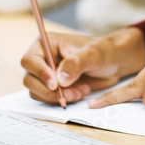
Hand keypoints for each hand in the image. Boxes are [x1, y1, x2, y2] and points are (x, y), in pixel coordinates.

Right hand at [21, 27, 144, 104]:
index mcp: (46, 44)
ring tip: (78, 92)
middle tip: (70, 93)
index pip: (30, 60)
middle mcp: (43, 59)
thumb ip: (76, 63)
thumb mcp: (92, 54)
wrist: (113, 62)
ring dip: (57, 97)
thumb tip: (60, 79)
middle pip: (30, 80)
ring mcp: (47, 74)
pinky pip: (48, 99)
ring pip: (37, 92)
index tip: (55, 84)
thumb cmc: (103, 51)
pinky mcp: (54, 87)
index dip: (40, 74)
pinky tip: (79, 92)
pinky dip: (62, 100)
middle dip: (49, 91)